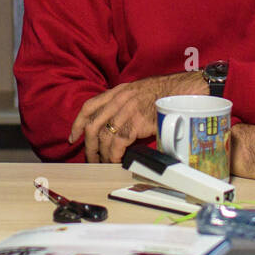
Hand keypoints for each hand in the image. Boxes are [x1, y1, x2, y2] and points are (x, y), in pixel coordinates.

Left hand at [69, 72, 203, 162]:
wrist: (181, 92)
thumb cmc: (164, 94)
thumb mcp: (138, 92)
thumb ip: (124, 104)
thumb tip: (115, 124)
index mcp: (117, 92)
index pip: (89, 106)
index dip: (78, 123)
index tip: (73, 137)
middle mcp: (118, 100)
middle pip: (93, 125)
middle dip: (89, 145)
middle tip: (90, 157)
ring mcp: (127, 111)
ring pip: (104, 136)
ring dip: (101, 153)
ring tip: (104, 162)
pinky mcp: (136, 123)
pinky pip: (118, 143)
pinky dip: (114, 155)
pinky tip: (116, 160)